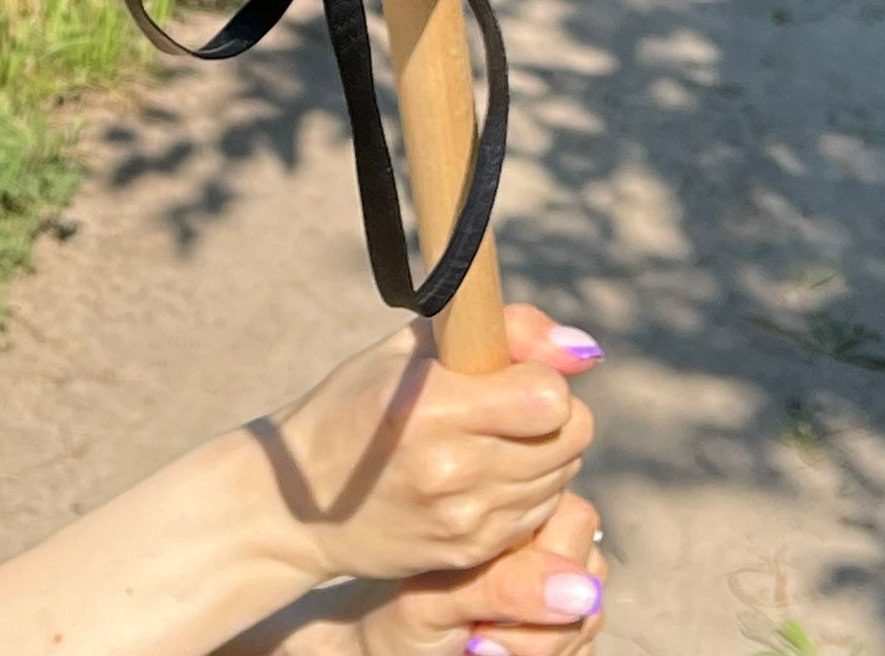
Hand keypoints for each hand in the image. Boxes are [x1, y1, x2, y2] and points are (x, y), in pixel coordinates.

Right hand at [254, 307, 599, 586]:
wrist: (299, 505)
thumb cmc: (354, 406)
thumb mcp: (407, 348)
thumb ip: (500, 332)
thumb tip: (584, 351)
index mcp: (433, 408)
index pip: (548, 396)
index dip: (543, 376)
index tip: (515, 370)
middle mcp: (454, 470)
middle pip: (568, 437)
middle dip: (554, 412)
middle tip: (512, 402)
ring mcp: (465, 520)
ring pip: (561, 476)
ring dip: (544, 451)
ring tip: (495, 437)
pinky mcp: (471, 553)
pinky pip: (538, 513)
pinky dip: (528, 489)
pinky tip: (487, 474)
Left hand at [356, 494, 605, 655]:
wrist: (393, 651)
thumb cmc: (405, 615)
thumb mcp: (439, 599)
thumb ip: (503, 587)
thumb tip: (583, 591)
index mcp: (516, 510)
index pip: (576, 519)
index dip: (543, 568)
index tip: (483, 598)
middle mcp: (548, 544)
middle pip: (591, 574)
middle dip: (538, 620)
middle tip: (478, 631)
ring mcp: (564, 592)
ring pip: (589, 620)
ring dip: (535, 647)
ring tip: (479, 643)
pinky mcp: (569, 635)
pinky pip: (584, 652)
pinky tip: (497, 655)